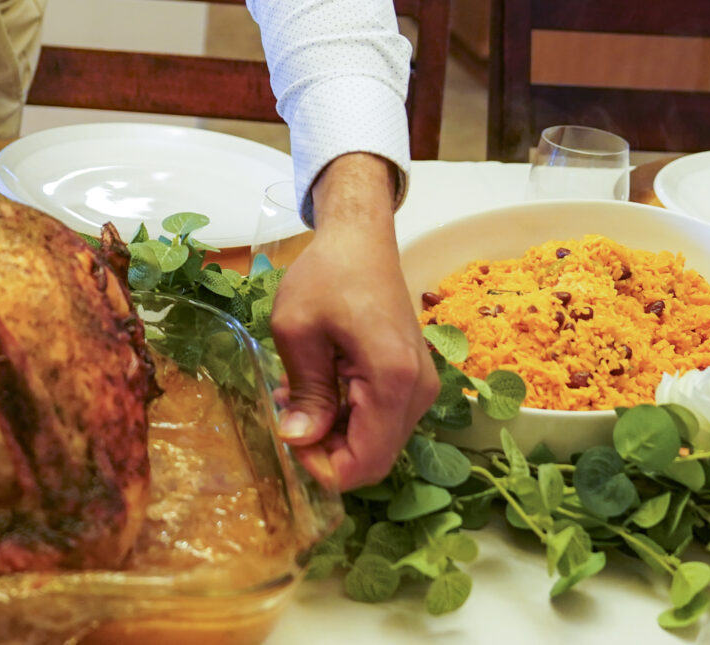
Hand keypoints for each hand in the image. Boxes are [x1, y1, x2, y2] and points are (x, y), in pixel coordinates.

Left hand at [270, 153, 436, 490]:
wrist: (362, 239)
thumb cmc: (326, 275)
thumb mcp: (297, 330)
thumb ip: (304, 392)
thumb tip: (297, 441)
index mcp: (393, 379)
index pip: (367, 462)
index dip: (325, 469)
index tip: (290, 441)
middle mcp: (419, 391)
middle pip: (375, 458)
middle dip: (327, 451)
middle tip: (288, 417)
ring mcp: (421, 386)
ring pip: (378, 442)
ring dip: (336, 434)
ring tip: (297, 397)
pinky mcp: (413, 379)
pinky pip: (382, 419)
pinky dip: (349, 418)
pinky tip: (318, 388)